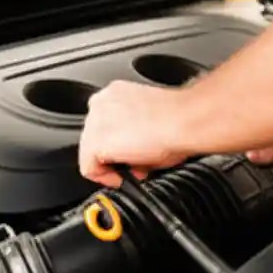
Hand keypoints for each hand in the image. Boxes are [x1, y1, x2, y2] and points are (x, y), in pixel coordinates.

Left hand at [79, 81, 195, 186]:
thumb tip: (137, 153)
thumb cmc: (179, 118)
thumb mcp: (151, 121)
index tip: (132, 155)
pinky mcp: (95, 142)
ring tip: (134, 171)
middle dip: (114, 156)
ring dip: (111, 166)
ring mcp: (95, 121)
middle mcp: (100, 103)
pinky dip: (105, 178)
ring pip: (90, 153)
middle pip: (95, 138)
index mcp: (115, 93)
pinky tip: (124, 178)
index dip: (118, 145)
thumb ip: (135, 133)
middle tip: (136, 166)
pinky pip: (89, 168)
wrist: (183, 120)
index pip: (104, 124)